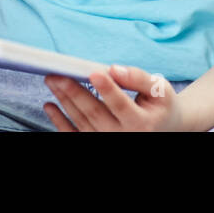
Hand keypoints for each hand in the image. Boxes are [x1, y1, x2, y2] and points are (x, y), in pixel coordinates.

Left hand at [44, 64, 184, 131]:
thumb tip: (115, 69)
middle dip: (74, 92)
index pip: (121, 104)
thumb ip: (139, 78)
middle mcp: (123, 136)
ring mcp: (107, 141)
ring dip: (64, 100)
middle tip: (57, 74)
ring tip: (51, 80)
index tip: (94, 72)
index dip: (107, 89)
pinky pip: (74, 134)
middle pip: (95, 112)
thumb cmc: (159, 105)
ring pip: (81, 121)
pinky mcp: (96, 142)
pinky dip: (59, 121)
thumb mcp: (159, 90)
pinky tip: (49, 105)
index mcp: (142, 122)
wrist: (164, 129)